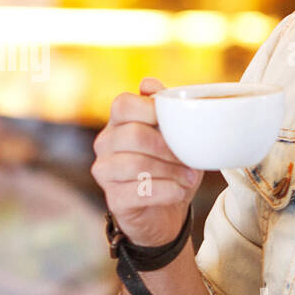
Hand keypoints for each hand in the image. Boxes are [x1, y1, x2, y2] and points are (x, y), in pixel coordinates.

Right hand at [91, 77, 201, 247]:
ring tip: (190, 178)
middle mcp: (105, 144)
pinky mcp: (113, 199)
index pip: (122, 104)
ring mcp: (105, 172)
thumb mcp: (175, 136)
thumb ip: (165, 110)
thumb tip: (148, 84)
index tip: (175, 122)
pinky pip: (138, 191)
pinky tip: (179, 192)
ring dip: (169, 171)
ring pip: (133, 164)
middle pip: (131, 135)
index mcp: (119, 122)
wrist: (167, 210)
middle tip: (189, 159)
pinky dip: (166, 191)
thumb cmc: (170, 166)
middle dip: (166, 147)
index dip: (149, 109)